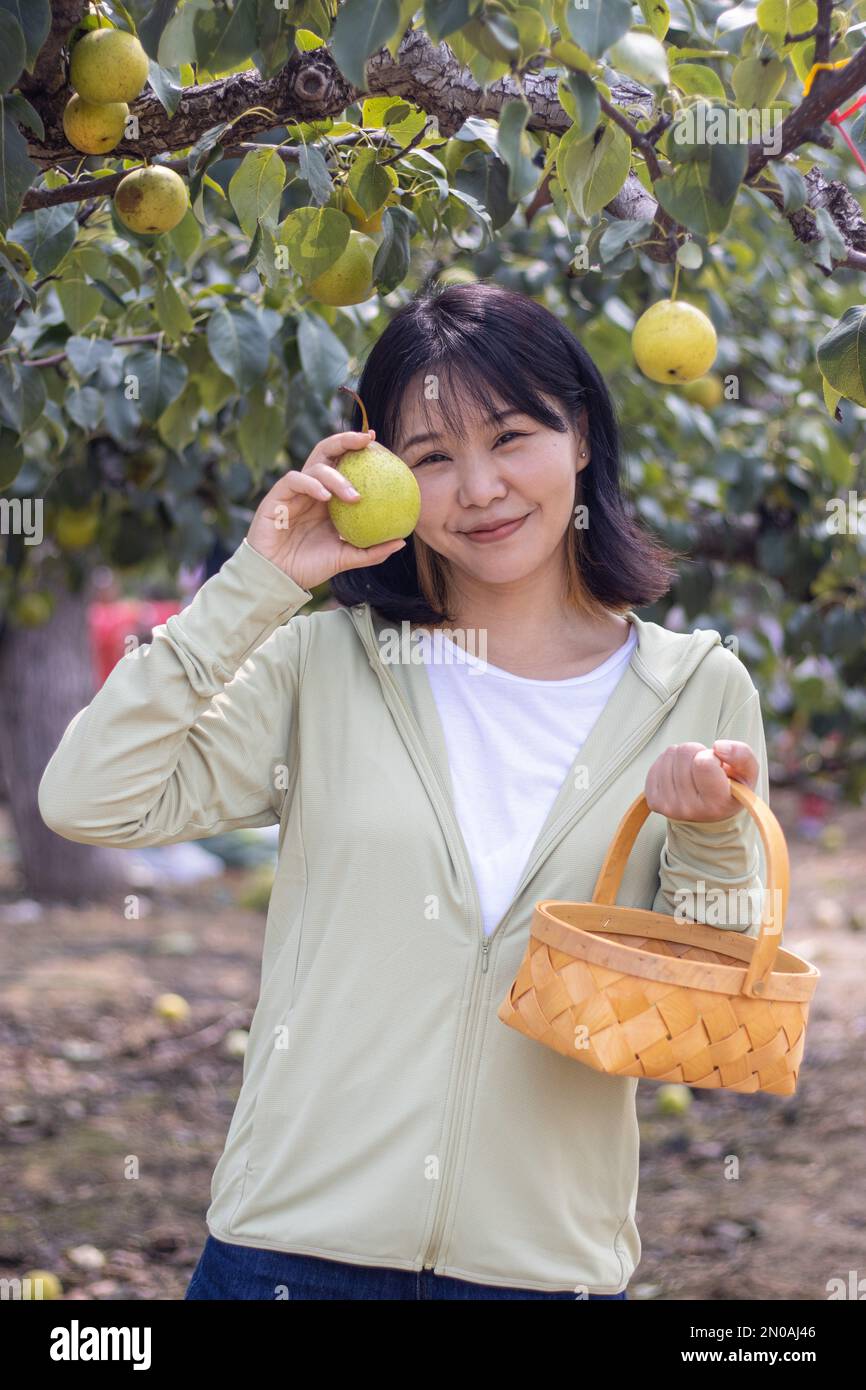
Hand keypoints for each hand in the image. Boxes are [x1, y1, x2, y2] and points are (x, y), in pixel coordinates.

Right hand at [246, 427, 407, 590]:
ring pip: (314, 467)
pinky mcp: (276, 498)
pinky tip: (326, 497)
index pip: (343, 465)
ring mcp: (294, 492)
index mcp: (328, 499)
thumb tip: (401, 542)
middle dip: (345, 440)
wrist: (279, 579)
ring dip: (336, 476)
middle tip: (366, 440)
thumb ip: (372, 551)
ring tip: (354, 496)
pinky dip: (311, 484)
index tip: (378, 444)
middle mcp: (312, 490)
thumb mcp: (346, 558)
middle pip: (327, 453)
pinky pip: (294, 480)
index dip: (358, 450)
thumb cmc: (310, 567)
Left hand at [644, 740, 757, 821]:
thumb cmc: (731, 791)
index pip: (703, 763)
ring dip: (682, 757)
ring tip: (693, 772)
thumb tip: (718, 746)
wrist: (710, 816)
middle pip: (685, 753)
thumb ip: (742, 755)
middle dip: (697, 753)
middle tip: (704, 768)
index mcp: (717, 803)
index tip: (716, 766)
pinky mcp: (653, 800)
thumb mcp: (748, 774)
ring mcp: (669, 806)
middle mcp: (690, 808)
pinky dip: (669, 763)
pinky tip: (679, 775)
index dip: (711, 756)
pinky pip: (656, 763)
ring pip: (670, 754)